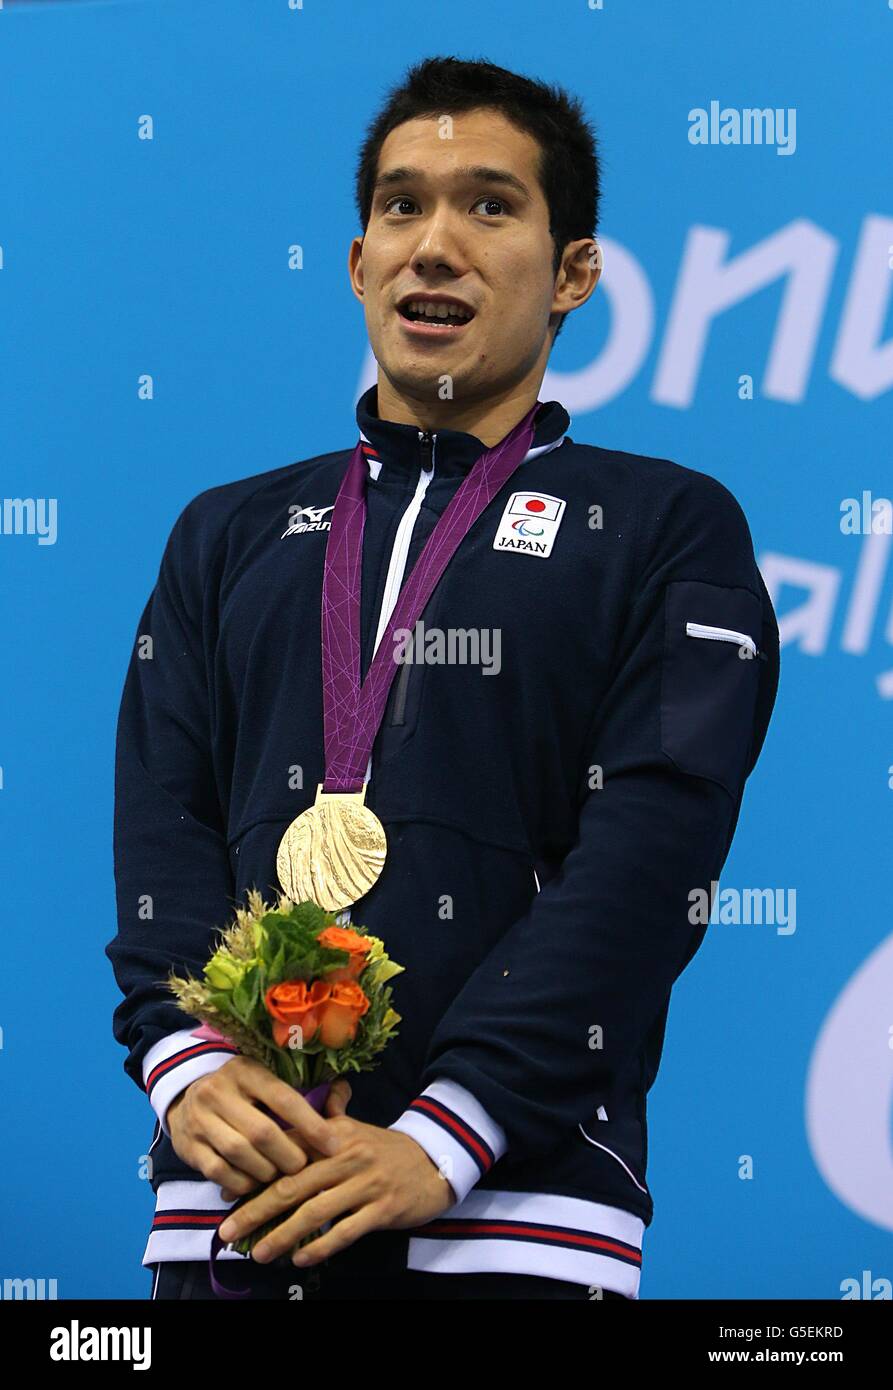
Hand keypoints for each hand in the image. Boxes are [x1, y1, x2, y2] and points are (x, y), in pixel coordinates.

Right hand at [166, 1055, 349, 1199]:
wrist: (186, 1101)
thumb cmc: (242, 1094)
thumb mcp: (265, 1081)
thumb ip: (304, 1091)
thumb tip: (344, 1092)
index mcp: (245, 1070)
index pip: (284, 1098)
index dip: (312, 1124)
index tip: (335, 1145)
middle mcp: (219, 1091)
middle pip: (262, 1132)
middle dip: (289, 1155)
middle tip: (304, 1167)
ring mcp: (200, 1119)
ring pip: (240, 1153)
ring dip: (267, 1171)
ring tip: (281, 1175)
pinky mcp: (188, 1146)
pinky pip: (219, 1172)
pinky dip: (243, 1183)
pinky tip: (256, 1183)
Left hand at [215, 1101, 455, 1266]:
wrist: (436, 1162)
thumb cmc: (387, 1149)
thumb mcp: (356, 1128)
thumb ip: (327, 1116)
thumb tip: (305, 1099)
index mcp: (333, 1136)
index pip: (286, 1155)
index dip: (254, 1174)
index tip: (226, 1192)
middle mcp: (345, 1157)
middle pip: (292, 1186)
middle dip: (255, 1210)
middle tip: (227, 1231)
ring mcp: (364, 1184)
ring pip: (314, 1212)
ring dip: (282, 1235)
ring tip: (258, 1252)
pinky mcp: (382, 1209)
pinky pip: (345, 1231)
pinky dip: (320, 1245)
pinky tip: (300, 1258)